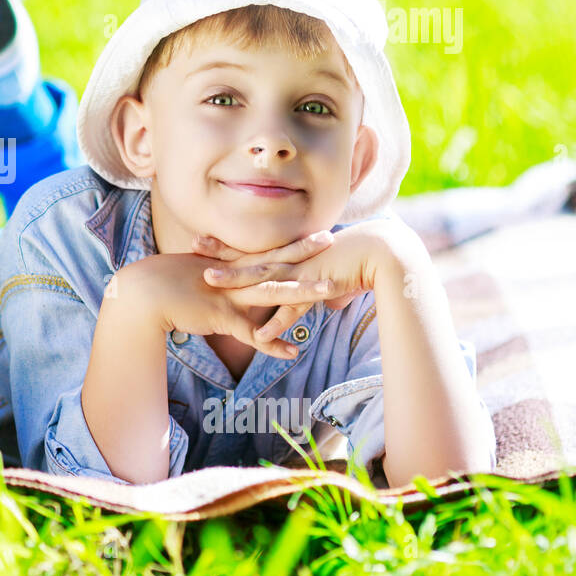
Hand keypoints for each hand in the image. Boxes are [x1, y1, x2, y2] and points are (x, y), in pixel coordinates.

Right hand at [124, 235, 339, 360]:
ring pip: (272, 292)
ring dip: (302, 292)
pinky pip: (252, 334)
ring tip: (329, 290)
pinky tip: (293, 352)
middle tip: (332, 240)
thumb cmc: (161, 283)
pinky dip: (273, 344)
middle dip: (304, 253)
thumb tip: (217, 277)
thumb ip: (210, 276)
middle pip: (275, 263)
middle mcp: (233, 277)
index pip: (266, 252)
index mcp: (228, 266)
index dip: (292, 243)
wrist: (143, 292)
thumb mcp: (190, 274)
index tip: (315, 234)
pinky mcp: (222, 317)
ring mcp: (229, 296)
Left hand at [196, 222, 401, 344]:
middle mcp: (291, 261)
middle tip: (191, 245)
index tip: (200, 240)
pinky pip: (294, 307)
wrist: (383, 253)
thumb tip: (323, 298)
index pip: (251, 250)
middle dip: (220, 254)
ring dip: (237, 280)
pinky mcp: (317, 287)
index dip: (226, 247)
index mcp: (290, 256)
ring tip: (211, 283)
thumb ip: (317, 286)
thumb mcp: (328, 273)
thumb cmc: (356, 260)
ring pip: (263, 277)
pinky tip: (260, 334)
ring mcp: (301, 274)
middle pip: (249, 258)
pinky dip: (278, 322)